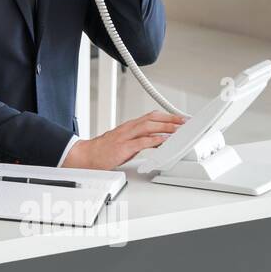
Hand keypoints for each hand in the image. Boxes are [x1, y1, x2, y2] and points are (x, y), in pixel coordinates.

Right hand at [63, 110, 186, 169]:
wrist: (86, 156)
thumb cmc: (104, 150)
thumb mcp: (125, 142)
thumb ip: (141, 139)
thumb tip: (158, 141)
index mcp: (129, 126)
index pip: (151, 116)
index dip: (167, 116)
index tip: (180, 118)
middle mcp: (128, 128)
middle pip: (152, 118)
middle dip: (170, 119)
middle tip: (184, 122)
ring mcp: (125, 137)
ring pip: (148, 127)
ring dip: (166, 127)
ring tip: (178, 129)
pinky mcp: (123, 147)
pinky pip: (141, 141)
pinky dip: (154, 140)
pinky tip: (164, 141)